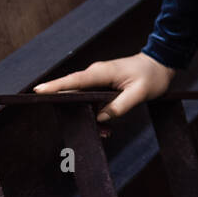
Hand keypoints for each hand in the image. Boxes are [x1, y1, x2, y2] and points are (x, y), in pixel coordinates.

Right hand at [32, 52, 175, 132]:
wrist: (160, 64)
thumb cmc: (151, 76)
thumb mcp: (140, 92)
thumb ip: (120, 105)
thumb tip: (100, 117)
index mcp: (102, 72)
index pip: (74, 80)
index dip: (56, 86)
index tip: (37, 91)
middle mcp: (95, 73)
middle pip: (73, 92)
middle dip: (73, 112)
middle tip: (85, 129)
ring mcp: (97, 79)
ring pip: (82, 100)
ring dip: (89, 117)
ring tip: (106, 132)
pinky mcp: (100, 85)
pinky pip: (91, 101)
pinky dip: (96, 115)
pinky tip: (106, 127)